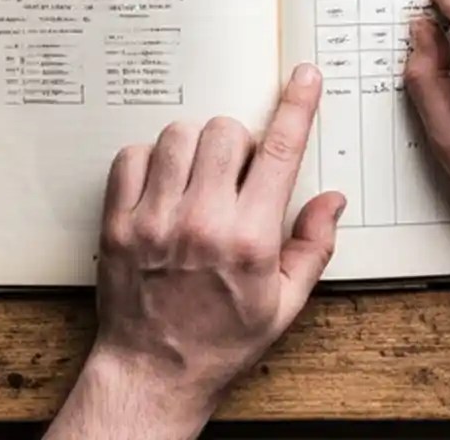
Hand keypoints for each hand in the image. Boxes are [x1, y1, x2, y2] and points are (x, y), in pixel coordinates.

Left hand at [46, 65, 344, 439]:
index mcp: (250, 240)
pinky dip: (149, 160)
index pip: (279, 151)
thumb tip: (332, 200)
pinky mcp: (118, 224)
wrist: (154, 371)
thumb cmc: (221, 341)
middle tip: (236, 172)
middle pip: (224, 132)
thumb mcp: (285, 304)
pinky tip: (162, 186)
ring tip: (197, 179)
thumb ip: (314, 246)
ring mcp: (154, 221)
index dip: (296, 106)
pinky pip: (131, 157)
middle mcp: (201, 222)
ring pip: (177, 136)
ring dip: (194, 147)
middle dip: (238, 142)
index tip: (303, 78)